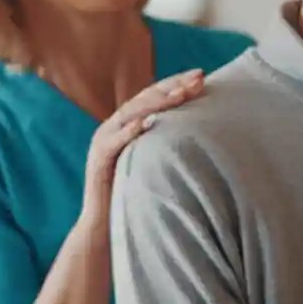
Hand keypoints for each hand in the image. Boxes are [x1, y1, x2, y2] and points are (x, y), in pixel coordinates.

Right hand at [78, 68, 205, 225]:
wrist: (105, 228)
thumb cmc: (137, 196)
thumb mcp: (156, 163)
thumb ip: (169, 144)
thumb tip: (204, 132)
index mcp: (129, 125)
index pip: (155, 97)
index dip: (176, 83)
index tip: (202, 76)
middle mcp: (115, 127)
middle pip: (144, 99)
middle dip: (172, 86)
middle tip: (198, 77)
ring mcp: (104, 142)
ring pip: (130, 114)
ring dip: (155, 103)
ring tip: (178, 95)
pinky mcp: (98, 162)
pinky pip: (112, 143)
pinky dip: (128, 131)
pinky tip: (145, 123)